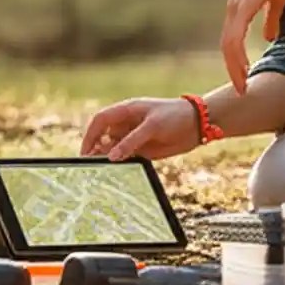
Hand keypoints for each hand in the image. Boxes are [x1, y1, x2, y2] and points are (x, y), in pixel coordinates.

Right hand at [79, 97, 200, 160]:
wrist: (198, 124)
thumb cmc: (174, 116)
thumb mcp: (152, 126)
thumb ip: (131, 141)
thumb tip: (111, 156)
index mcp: (126, 111)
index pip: (100, 120)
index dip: (90, 134)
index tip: (85, 151)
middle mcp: (127, 124)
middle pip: (103, 136)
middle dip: (95, 149)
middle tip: (91, 166)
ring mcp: (134, 137)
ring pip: (114, 149)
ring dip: (108, 159)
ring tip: (103, 172)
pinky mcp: (143, 150)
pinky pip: (126, 158)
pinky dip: (120, 165)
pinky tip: (117, 173)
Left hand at [221, 0, 284, 94]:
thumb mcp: (276, 3)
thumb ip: (271, 21)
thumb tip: (269, 38)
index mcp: (238, 11)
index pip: (231, 41)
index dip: (235, 61)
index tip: (243, 77)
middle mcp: (232, 11)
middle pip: (226, 47)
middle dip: (233, 69)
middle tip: (241, 89)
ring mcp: (235, 9)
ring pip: (229, 46)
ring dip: (234, 67)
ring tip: (242, 84)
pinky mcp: (242, 8)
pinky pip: (235, 37)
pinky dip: (238, 55)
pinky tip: (245, 67)